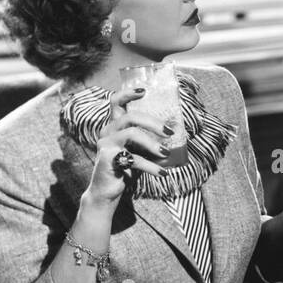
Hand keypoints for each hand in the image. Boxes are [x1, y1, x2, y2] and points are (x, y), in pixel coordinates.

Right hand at [85, 86, 173, 205]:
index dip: (128, 93)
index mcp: (115, 126)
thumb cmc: (126, 169)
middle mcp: (108, 131)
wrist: (108, 192)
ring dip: (153, 144)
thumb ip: (150, 141)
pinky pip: (133, 159)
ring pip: (132, 134)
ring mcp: (106, 144)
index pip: (116, 102)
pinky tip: (163, 173)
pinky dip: (151, 166)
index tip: (144, 90)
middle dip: (153, 122)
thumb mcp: (140, 151)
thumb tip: (176, 133)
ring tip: (167, 154)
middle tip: (170, 132)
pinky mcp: (107, 158)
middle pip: (130, 116)